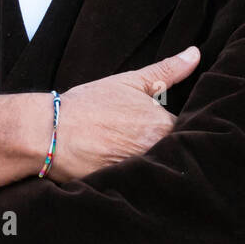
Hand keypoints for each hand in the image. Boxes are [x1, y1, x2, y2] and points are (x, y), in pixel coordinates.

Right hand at [45, 46, 200, 182]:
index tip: (171, 125)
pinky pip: (144, 186)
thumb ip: (167, 70)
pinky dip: (143, 180)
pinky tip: (132, 172)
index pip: (189, 130)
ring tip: (135, 153)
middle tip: (149, 140)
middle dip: (174, 147)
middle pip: (178, 152)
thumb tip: (195, 53)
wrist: (49, 132)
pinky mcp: (125, 189)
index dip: (185, 127)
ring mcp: (140, 173)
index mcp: (162, 126)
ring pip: (162, 169)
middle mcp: (156, 152)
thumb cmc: (89, 105)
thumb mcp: (131, 81)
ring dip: (159, 163)